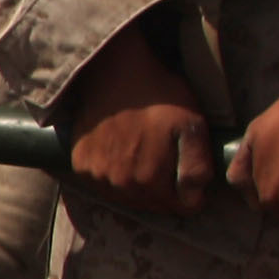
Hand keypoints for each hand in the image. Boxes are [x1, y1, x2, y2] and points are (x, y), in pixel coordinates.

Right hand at [58, 25, 219, 212]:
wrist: (113, 71)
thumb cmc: (159, 96)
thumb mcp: (192, 126)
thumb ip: (197, 167)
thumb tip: (195, 199)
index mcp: (150, 181)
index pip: (182, 207)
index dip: (193, 189)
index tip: (189, 166)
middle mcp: (120, 187)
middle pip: (155, 205)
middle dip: (167, 188)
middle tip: (169, 156)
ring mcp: (97, 178)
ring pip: (129, 197)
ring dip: (141, 185)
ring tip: (146, 154)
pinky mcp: (80, 166)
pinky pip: (105, 185)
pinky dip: (116, 176)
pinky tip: (123, 153)